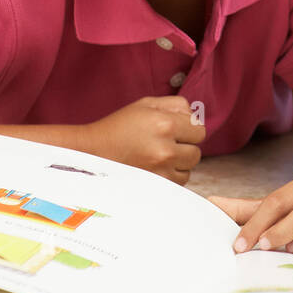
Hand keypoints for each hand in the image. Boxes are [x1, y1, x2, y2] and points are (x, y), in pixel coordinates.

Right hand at [83, 96, 203, 184]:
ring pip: (188, 169)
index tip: (177, 129)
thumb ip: (176, 105)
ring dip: (179, 163)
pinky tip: (155, 167)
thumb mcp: (146, 105)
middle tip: (166, 143)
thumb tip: (195, 115)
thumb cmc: (120, 126)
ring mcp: (160, 172)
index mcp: (165, 125)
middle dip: (185, 147)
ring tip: (158, 155)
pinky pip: (178, 183)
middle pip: (196, 152)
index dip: (189, 129)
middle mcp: (165, 150)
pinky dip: (171, 176)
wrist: (93, 152)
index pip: (200, 130)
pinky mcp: (155, 187)